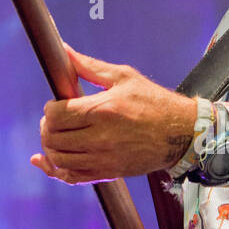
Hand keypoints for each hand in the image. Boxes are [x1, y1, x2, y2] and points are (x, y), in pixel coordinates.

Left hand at [31, 44, 196, 182]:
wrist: (181, 133)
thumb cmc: (154, 102)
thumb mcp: (124, 77)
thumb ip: (90, 66)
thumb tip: (65, 51)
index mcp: (103, 110)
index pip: (56, 116)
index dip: (49, 110)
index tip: (56, 105)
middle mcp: (101, 137)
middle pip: (53, 138)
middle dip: (47, 127)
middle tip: (55, 121)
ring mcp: (104, 158)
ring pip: (58, 159)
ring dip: (50, 147)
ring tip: (57, 137)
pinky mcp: (109, 172)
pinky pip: (72, 177)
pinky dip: (55, 170)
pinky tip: (48, 161)